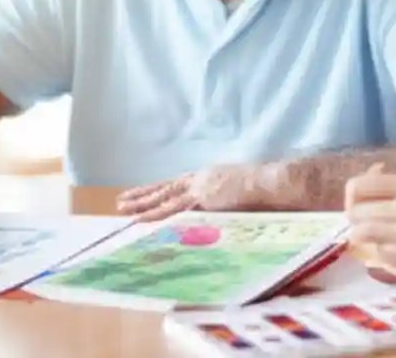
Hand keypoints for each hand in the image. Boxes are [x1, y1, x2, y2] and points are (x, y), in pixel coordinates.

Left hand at [116, 164, 270, 218]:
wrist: (274, 185)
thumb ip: (229, 201)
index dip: (161, 190)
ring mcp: (201, 188)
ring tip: (122, 209)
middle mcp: (201, 179)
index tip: (146, 193)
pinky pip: (173, 210)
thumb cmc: (267, 191)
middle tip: (122, 200)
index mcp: (211, 176)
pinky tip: (140, 219)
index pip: (180, 184)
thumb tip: (226, 211)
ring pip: (164, 198)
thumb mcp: (243, 194)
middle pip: (166, 188)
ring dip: (142, 204)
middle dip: (143, 195)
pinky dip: (155, 215)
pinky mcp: (202, 200)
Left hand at [344, 172, 395, 281]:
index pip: (360, 185)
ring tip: (379, 235)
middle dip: (357, 217)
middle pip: (355, 211)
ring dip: (365, 235)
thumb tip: (369, 172)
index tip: (359, 201)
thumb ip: (395, 183)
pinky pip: (378, 254)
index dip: (353, 194)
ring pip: (361, 233)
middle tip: (367, 221)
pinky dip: (383, 252)